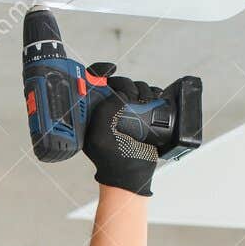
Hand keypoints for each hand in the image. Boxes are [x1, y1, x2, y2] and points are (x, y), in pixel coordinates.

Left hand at [82, 63, 160, 196]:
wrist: (132, 177)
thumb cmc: (113, 160)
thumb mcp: (101, 136)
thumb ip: (105, 111)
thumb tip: (121, 95)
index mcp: (91, 113)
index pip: (91, 83)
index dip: (99, 71)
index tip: (110, 68)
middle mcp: (106, 111)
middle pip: (116, 83)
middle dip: (126, 84)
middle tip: (133, 95)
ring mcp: (124, 113)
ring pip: (133, 88)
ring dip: (141, 89)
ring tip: (145, 100)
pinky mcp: (140, 116)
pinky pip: (146, 97)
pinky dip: (152, 94)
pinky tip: (154, 98)